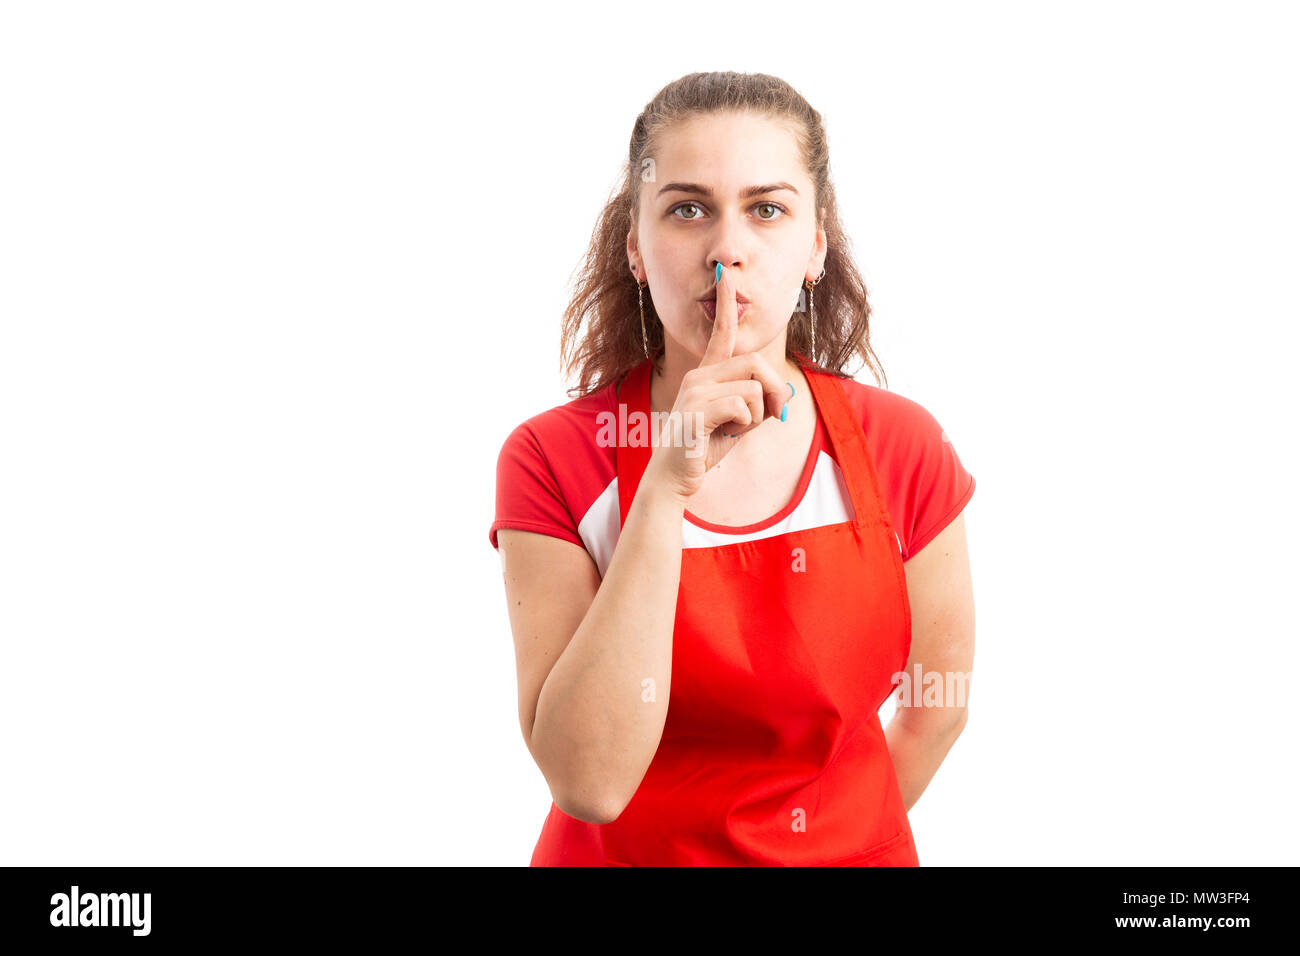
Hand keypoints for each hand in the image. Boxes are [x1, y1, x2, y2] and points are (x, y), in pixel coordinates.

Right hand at [643, 265, 789, 503]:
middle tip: (772, 415)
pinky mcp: (697, 409)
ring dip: (758, 415)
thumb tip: (784, 391)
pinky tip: (725, 436)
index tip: (726, 277)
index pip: (721, 334)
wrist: (674, 477)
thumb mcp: (738, 422)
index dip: (726, 304)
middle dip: (774, 390)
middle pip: (756, 363)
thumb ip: (759, 402)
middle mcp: (699, 376)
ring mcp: (696, 391)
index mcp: (707, 375)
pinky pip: (744, 405)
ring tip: (735, 430)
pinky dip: (745, 425)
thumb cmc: (704, 447)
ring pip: (754, 387)